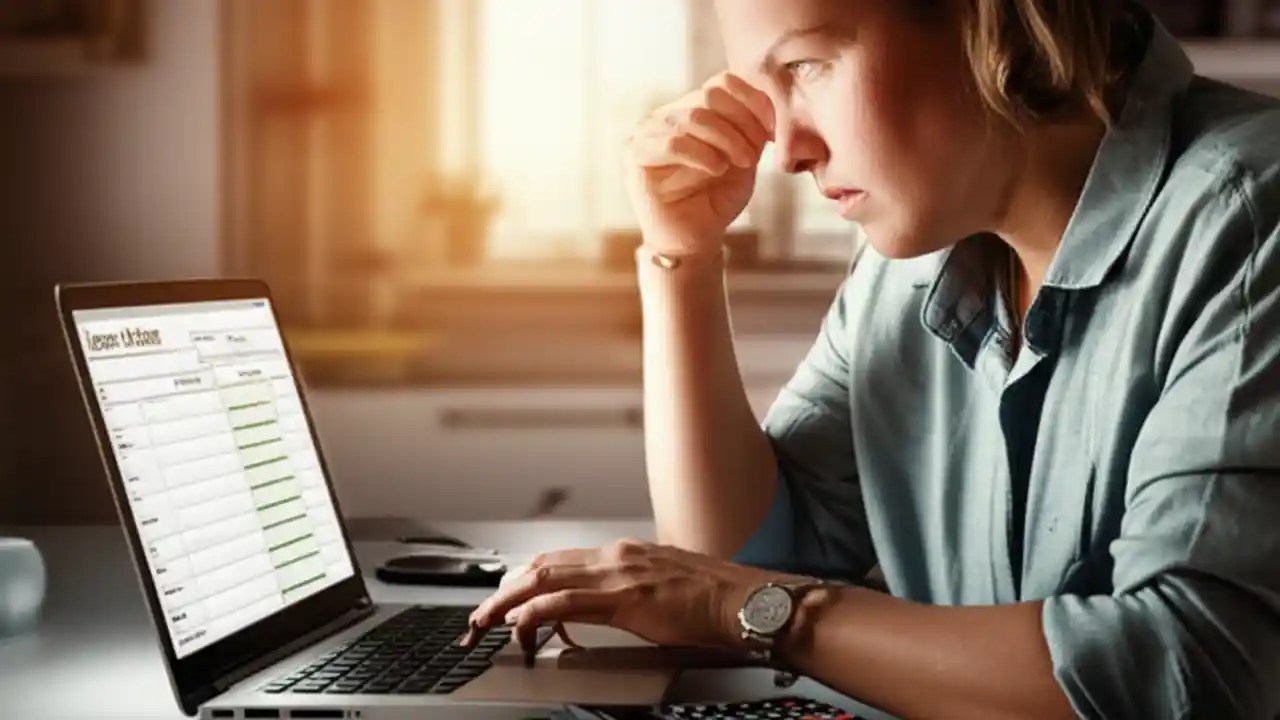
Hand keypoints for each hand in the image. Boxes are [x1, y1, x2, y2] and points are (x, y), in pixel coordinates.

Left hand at [461, 539, 786, 658]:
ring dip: (507, 601)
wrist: (745, 601)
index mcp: (625, 553)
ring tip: (485, 623)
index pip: (560, 560)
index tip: (505, 596)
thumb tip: (615, 610)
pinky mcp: (625, 598)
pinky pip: (565, 604)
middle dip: (504, 589)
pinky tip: (520, 627)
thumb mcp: (665, 589)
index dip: (525, 577)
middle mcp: (616, 556)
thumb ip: (634, 594)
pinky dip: (535, 614)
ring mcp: (619, 574)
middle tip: (481, 614)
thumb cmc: (716, 600)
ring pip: (543, 580)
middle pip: (542, 566)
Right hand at [624, 73, 774, 255]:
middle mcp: (669, 114)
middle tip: (753, 154)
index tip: (772, 130)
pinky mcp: (636, 154)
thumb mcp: (744, 159)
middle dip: (741, 123)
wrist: (694, 240)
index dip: (752, 101)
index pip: (722, 83)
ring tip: (740, 163)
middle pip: (709, 95)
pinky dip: (702, 154)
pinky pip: (673, 142)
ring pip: (693, 116)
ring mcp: (649, 132)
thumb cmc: (717, 199)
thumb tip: (770, 106)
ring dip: (725, 140)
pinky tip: (717, 169)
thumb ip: (752, 131)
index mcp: (693, 109)